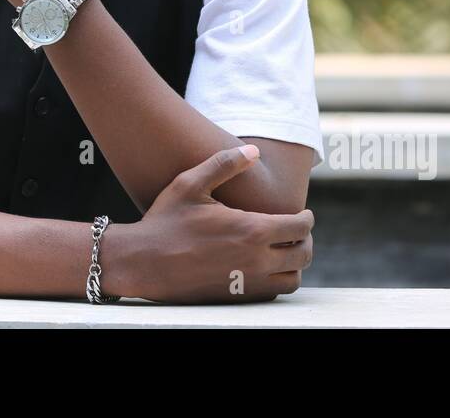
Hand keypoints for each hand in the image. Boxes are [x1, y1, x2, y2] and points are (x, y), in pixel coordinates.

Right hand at [102, 145, 314, 302]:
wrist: (143, 262)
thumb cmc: (165, 220)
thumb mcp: (190, 183)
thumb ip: (224, 164)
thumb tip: (254, 151)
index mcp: (251, 230)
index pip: (299, 227)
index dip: (306, 219)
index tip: (304, 214)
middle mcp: (255, 260)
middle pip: (303, 255)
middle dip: (306, 241)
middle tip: (298, 232)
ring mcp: (247, 283)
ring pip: (292, 280)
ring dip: (294, 265)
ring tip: (285, 251)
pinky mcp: (236, 297)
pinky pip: (272, 293)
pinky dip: (277, 281)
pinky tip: (265, 267)